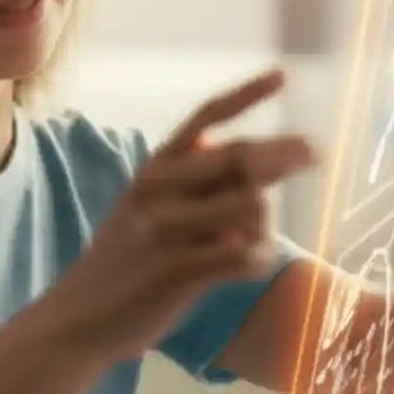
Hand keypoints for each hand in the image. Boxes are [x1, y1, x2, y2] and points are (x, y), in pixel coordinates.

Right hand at [41, 70, 314, 362]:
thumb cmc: (124, 264)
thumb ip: (188, 182)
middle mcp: (157, 189)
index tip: (283, 74)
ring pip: (252, 205)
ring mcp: (165, 228)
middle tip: (316, 153)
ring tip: (252, 245)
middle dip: (286, 153)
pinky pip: (247, 254)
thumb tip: (231, 150)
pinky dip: (258, 260)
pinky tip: (248, 268)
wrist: (77, 319)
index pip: (205, 117)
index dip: (247, 94)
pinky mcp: (177, 270)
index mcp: (153, 168)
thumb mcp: (144, 208)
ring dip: (266, 227)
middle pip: (241, 156)